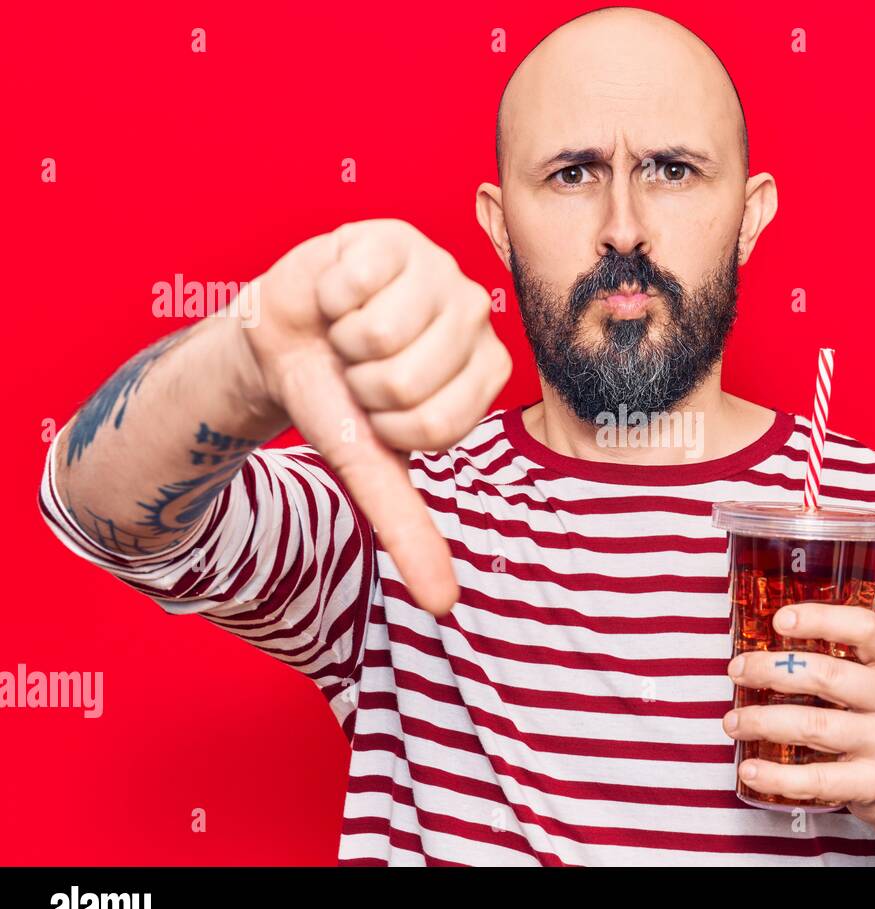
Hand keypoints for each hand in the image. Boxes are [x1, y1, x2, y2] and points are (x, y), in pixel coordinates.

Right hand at [239, 219, 511, 615]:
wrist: (286, 341)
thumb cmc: (341, 402)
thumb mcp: (374, 468)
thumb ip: (410, 531)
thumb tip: (446, 608)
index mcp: (487, 374)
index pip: (437, 426)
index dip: (388, 428)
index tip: (381, 412)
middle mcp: (477, 317)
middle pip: (406, 381)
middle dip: (360, 387)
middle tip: (360, 370)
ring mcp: (440, 268)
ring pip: (380, 334)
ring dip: (342, 341)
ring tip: (349, 332)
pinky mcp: (396, 234)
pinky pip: (354, 285)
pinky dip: (327, 298)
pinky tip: (340, 292)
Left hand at [723, 602, 874, 832]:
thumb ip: (839, 657)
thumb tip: (765, 639)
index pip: (865, 629)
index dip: (821, 619)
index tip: (779, 620)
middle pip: (827, 676)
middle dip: (771, 670)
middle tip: (737, 671)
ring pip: (813, 725)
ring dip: (762, 722)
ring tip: (734, 722)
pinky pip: (817, 778)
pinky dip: (776, 775)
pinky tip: (750, 769)